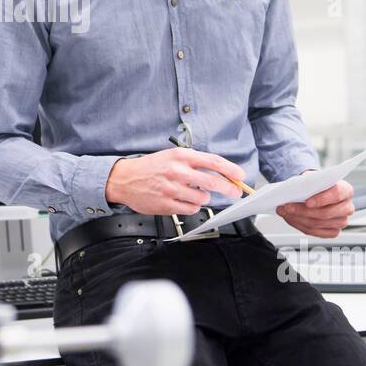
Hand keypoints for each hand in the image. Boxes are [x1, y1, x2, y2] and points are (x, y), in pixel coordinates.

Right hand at [105, 148, 243, 216]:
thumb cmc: (151, 167)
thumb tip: (220, 173)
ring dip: (203, 198)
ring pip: (203, 199)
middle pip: (213, 182)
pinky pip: (190, 209)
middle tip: (235, 192)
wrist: (125, 179)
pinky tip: (183, 200)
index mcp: (181, 156)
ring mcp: (172, 189)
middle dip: (228, 189)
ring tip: (193, 193)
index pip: (213, 162)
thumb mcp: (172, 156)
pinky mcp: (167, 204)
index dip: (230, 170)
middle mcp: (178, 171)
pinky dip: (191, 206)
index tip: (240, 176)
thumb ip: (195, 163)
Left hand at [276, 177, 353, 237]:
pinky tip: (291, 218)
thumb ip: (309, 181)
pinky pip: (317, 232)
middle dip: (303, 211)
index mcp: (346, 190)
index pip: (336, 195)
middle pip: (326, 213)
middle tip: (287, 207)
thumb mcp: (314, 178)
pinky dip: (301, 226)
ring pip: (318, 224)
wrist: (317, 191)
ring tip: (285, 212)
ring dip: (298, 219)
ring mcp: (342, 221)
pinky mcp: (334, 231)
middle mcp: (347, 207)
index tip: (307, 202)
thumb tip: (297, 188)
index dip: (322, 199)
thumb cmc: (317, 184)